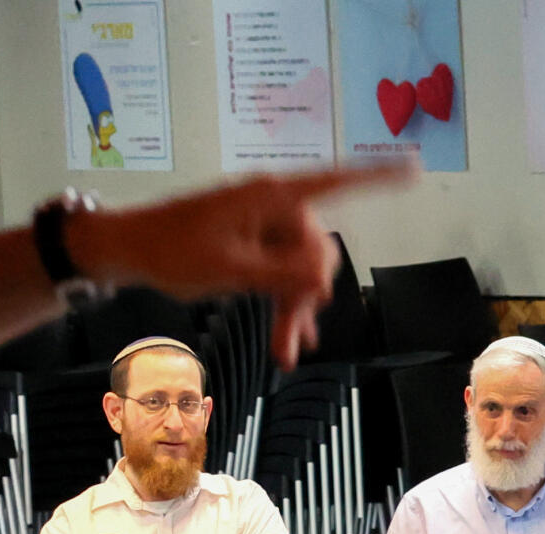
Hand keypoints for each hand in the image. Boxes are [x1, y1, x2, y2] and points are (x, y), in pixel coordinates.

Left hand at [77, 165, 413, 368]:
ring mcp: (263, 227)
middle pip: (316, 250)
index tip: (415, 169)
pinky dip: (283, 305)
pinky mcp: (252, 247)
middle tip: (293, 342)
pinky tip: (290, 340)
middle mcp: (273, 206)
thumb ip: (281, 273)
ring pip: (299, 271)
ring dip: (295, 310)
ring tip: (286, 351)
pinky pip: (281, 275)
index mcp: (271, 197)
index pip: (336, 181)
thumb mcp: (229, 268)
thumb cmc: (170, 249)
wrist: (129, 249)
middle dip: (309, 297)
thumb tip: (327, 278)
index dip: (377, 178)